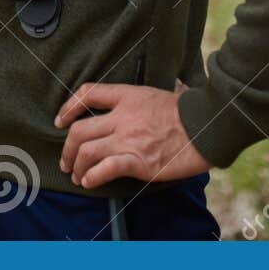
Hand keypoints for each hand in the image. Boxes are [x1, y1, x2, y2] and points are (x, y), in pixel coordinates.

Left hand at [54, 80, 210, 189]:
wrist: (208, 126)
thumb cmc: (190, 112)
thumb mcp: (164, 92)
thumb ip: (150, 95)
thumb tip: (170, 88)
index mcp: (127, 96)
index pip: (87, 93)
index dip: (68, 107)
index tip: (60, 122)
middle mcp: (121, 117)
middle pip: (79, 130)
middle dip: (67, 150)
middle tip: (67, 162)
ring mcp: (128, 139)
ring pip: (86, 152)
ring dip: (77, 167)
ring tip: (77, 177)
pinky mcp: (137, 160)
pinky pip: (105, 169)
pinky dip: (92, 177)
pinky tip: (90, 182)